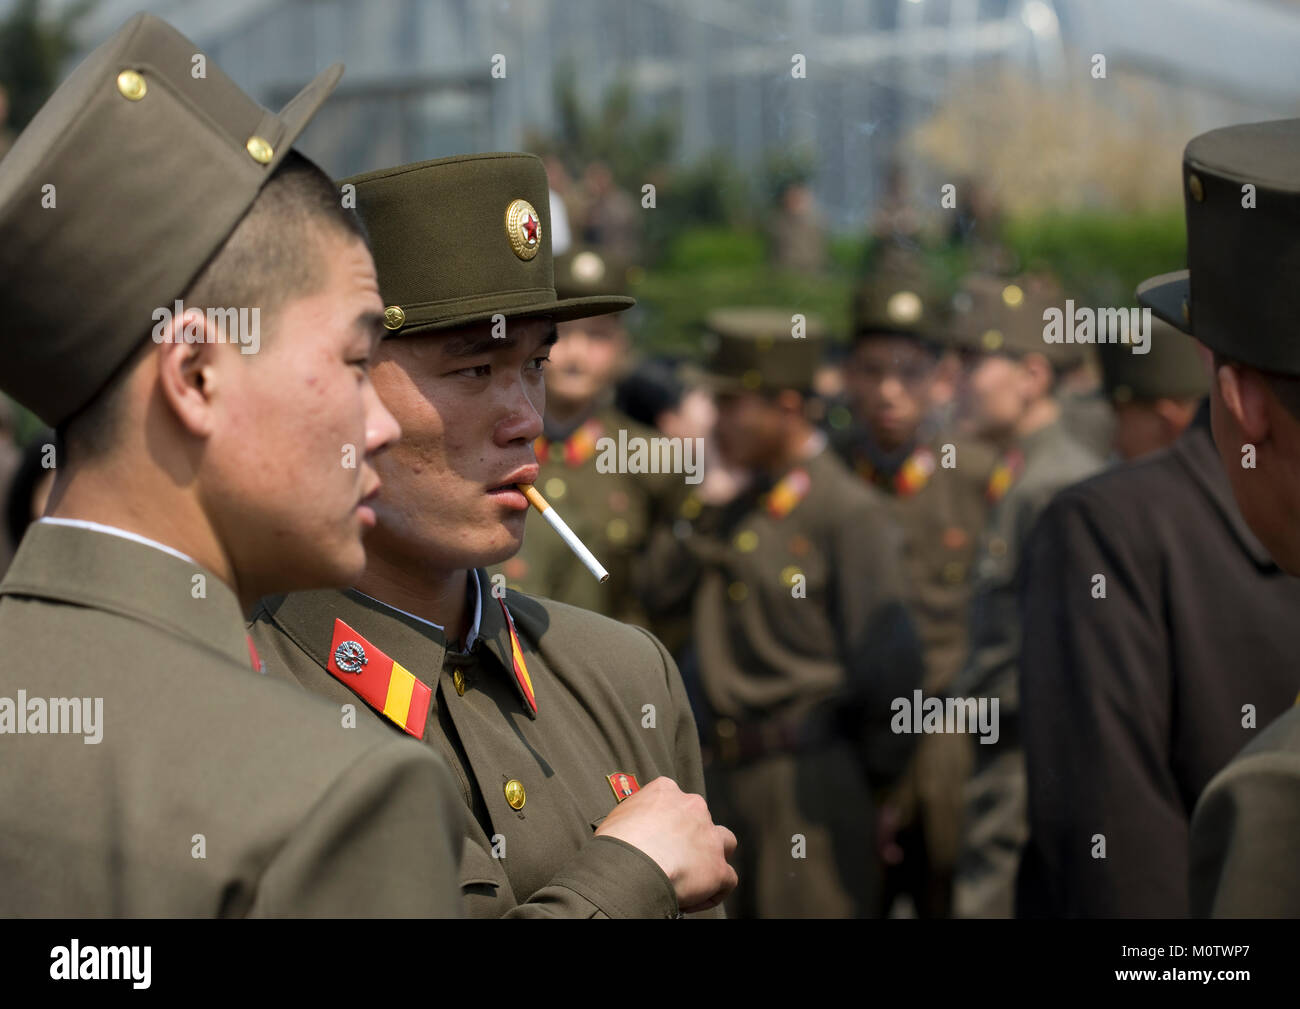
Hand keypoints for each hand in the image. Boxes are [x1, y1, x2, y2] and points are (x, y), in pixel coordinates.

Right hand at [595, 776, 737, 912]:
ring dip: (713, 856)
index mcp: (665, 791)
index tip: (655, 839)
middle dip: (690, 837)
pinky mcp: (718, 867)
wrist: (628, 868)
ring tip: (694, 877)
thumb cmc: (614, 844)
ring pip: (725, 841)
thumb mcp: (618, 817)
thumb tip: (634, 832)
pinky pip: (727, 879)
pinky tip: (691, 901)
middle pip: (700, 819)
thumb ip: (635, 817)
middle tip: (671, 859)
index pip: (674, 800)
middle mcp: (693, 807)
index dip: (667, 821)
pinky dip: (714, 892)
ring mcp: (709, 836)